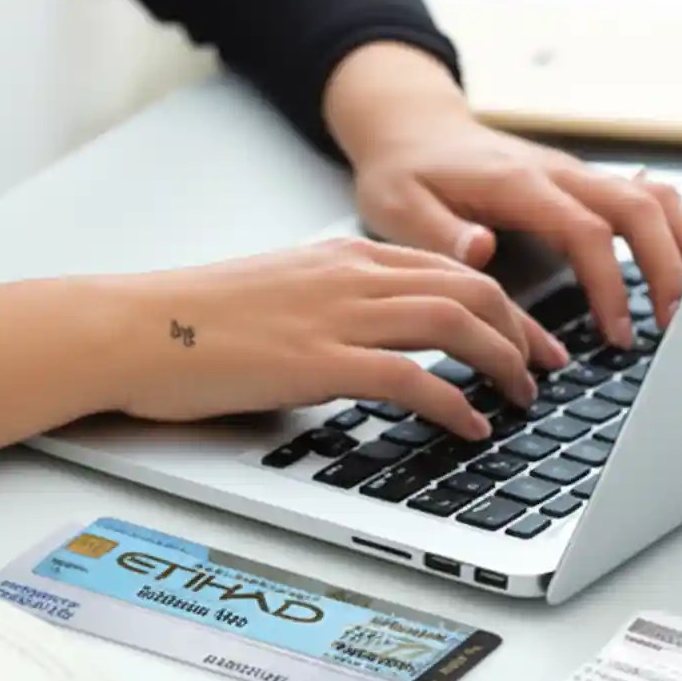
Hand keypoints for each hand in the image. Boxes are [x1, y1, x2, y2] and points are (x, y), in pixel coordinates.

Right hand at [109, 238, 568, 437]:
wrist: (134, 326)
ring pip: (455, 322)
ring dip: (503, 361)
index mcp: (341, 256)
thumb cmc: (190, 319)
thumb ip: (327, 305)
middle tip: (546, 367)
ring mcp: (335, 316)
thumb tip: (362, 343)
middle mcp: (349, 276)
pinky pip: (412, 377)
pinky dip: (455, 401)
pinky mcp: (317, 362)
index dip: (502, 303)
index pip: (448, 267)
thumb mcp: (275, 292)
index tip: (525, 333)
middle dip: (522, 329)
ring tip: (522, 396)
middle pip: (470, 287)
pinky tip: (471, 424)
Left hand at [324, 42, 681, 347]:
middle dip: (667, 269)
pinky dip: (674, 231)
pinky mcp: (581, 183)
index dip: (610, 283)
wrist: (411, 128)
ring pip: (656, 197)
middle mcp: (557, 172)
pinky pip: (646, 197)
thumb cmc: (403, 172)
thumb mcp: (398, 206)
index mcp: (517, 183)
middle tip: (671, 328)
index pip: (585, 231)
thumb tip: (481, 250)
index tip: (617, 333)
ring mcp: (575, 174)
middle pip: (642, 209)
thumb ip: (440, 232)